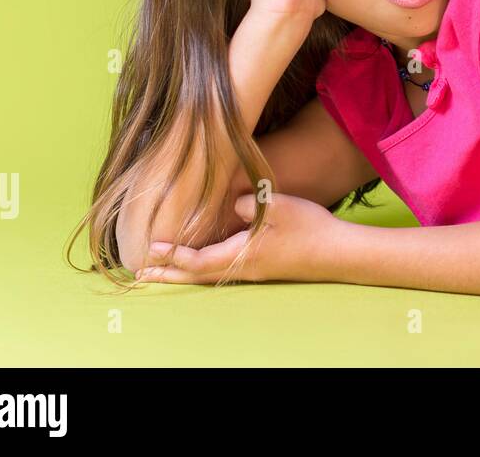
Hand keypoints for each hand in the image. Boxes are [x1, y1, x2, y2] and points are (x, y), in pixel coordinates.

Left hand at [136, 193, 343, 284]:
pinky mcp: (262, 268)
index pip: (198, 260)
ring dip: (182, 273)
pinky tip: (201, 263)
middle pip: (196, 275)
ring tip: (162, 272)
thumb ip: (249, 204)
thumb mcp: (279, 207)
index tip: (150, 249)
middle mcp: (243, 268)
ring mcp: (253, 271)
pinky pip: (221, 271)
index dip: (173, 255)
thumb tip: (231, 204)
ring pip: (208, 275)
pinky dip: (201, 269)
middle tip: (140, 274)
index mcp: (242, 255)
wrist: (338, 252)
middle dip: (168, 274)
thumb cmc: (310, 229)